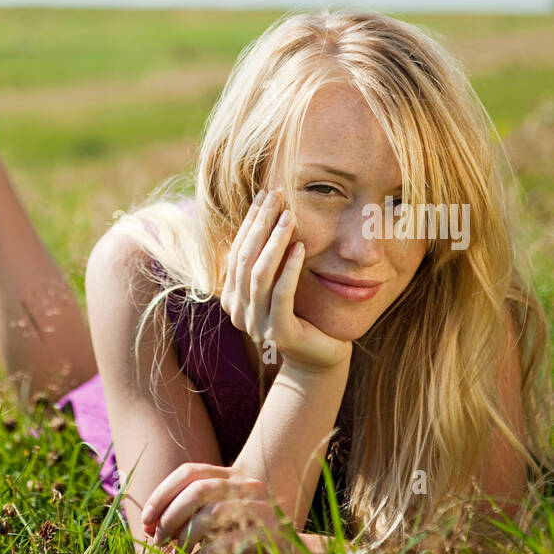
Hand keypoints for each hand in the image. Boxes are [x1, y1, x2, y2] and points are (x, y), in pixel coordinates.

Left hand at [140, 462, 277, 553]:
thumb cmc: (246, 536)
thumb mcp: (218, 519)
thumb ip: (190, 514)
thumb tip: (150, 523)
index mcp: (232, 476)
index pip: (189, 471)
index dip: (162, 493)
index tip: (146, 518)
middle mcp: (247, 486)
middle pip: (198, 490)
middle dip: (171, 516)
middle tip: (157, 539)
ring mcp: (260, 508)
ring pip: (212, 514)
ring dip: (186, 536)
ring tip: (177, 552)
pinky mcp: (268, 535)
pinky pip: (228, 542)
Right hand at [220, 188, 351, 372]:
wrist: (320, 357)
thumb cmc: (302, 314)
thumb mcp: (280, 283)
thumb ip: (268, 261)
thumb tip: (266, 216)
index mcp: (233, 297)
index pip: (236, 251)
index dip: (249, 222)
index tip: (264, 195)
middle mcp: (239, 311)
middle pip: (245, 259)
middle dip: (260, 224)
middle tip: (276, 197)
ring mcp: (256, 324)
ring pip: (259, 274)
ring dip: (274, 241)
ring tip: (290, 216)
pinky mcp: (279, 333)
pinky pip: (281, 294)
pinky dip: (290, 268)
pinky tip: (301, 247)